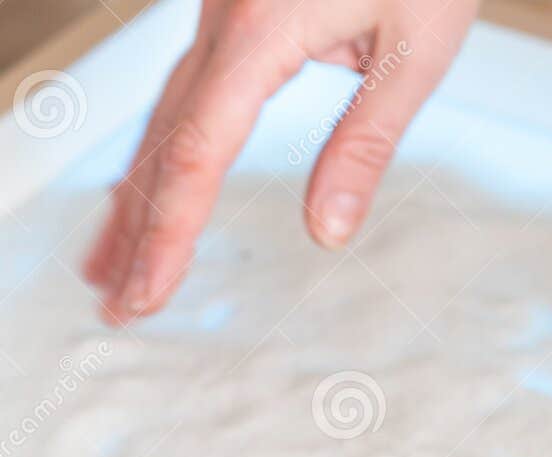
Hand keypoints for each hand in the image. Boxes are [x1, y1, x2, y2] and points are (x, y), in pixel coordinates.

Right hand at [83, 0, 478, 321]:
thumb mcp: (413, 54)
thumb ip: (363, 145)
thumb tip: (327, 232)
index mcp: (259, 32)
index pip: (200, 154)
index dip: (171, 232)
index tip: (152, 292)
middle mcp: (222, 22)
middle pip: (165, 144)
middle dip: (140, 230)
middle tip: (119, 302)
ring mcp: (218, 14)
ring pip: (163, 118)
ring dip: (136, 194)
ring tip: (108, 263)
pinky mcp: (232, 13)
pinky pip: (183, 92)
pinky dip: (163, 148)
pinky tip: (150, 184)